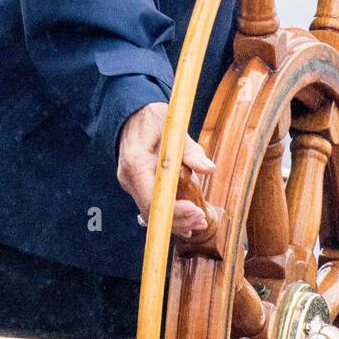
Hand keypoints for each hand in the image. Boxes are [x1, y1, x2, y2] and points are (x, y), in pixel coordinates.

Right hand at [117, 101, 214, 236]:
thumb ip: (191, 152)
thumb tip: (209, 169)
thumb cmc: (154, 119)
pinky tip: (186, 224)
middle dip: (178, 219)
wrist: (133, 114)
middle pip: (151, 210)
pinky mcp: (136, 186)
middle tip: (202, 219)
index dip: (174, 210)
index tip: (196, 211)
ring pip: (150, 212)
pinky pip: (150, 206)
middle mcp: (129, 176)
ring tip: (199, 221)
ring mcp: (130, 183)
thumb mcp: (175, 129)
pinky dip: (168, 215)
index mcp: (136, 161)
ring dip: (175, 221)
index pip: (151, 197)